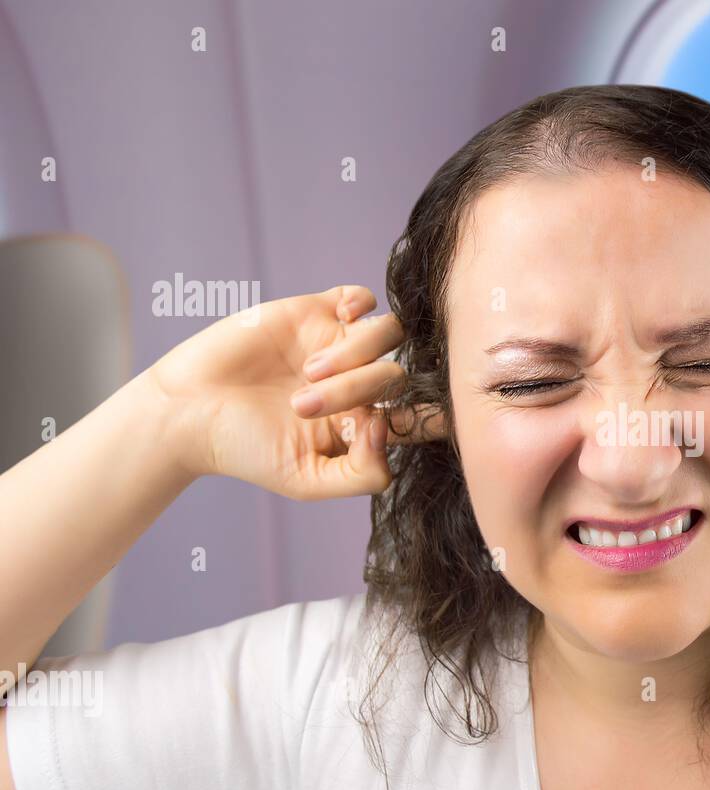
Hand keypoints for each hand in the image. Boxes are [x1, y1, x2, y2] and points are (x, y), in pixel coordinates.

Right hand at [148, 285, 433, 499]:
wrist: (190, 410)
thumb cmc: (247, 450)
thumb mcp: (308, 481)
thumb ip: (363, 473)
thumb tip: (389, 428)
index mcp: (365, 423)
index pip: (419, 415)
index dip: (429, 416)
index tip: (403, 422)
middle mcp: (360, 383)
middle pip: (396, 376)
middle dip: (356, 390)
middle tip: (302, 405)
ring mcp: (340, 345)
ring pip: (388, 335)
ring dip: (355, 353)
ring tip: (307, 373)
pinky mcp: (315, 313)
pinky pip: (362, 297)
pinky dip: (360, 304)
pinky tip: (335, 320)